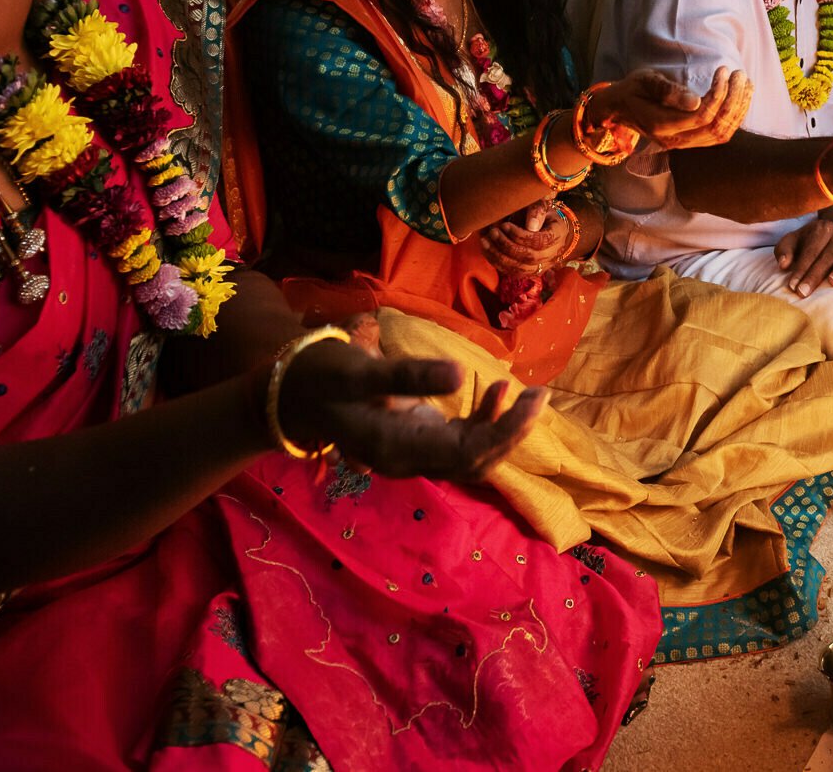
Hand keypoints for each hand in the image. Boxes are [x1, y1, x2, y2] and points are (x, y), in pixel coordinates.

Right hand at [277, 343, 545, 480]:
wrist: (291, 394)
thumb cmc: (323, 377)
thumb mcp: (360, 371)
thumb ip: (408, 376)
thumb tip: (460, 374)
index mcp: (398, 450)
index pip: (467, 454)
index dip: (506, 432)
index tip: (534, 401)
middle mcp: (409, 461)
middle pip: (474, 461)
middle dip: (512, 432)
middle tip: (541, 395)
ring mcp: (413, 454)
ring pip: (470, 453)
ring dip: (501, 427)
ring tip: (527, 391)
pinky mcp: (415, 440)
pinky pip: (457, 440)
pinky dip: (481, 419)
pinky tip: (497, 391)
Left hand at [478, 203, 574, 273]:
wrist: (549, 230)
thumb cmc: (542, 215)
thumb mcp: (542, 206)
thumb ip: (537, 211)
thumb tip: (531, 225)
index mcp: (557, 236)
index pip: (540, 241)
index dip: (520, 235)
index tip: (505, 225)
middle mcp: (551, 255)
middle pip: (529, 257)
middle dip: (507, 246)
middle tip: (492, 232)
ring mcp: (540, 266)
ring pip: (520, 269)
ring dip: (499, 256)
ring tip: (485, 241)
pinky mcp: (528, 272)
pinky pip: (512, 272)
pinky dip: (497, 262)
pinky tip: (487, 250)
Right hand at [590, 67, 751, 150]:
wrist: (621, 109)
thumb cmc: (633, 89)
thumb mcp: (644, 81)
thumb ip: (667, 90)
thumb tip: (694, 101)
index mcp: (661, 124)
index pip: (701, 116)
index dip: (718, 94)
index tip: (723, 70)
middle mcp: (675, 140)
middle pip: (715, 128)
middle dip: (733, 100)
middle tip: (739, 74)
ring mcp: (684, 144)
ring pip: (721, 135)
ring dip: (738, 110)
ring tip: (746, 84)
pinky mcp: (691, 141)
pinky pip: (718, 135)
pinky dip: (734, 118)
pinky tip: (741, 98)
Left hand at [773, 208, 832, 296]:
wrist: (832, 232)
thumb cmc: (808, 242)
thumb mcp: (792, 242)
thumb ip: (784, 251)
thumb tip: (784, 264)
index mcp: (821, 229)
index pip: (810, 252)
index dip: (801, 269)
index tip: (793, 286)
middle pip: (826, 256)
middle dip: (814, 276)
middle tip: (804, 292)